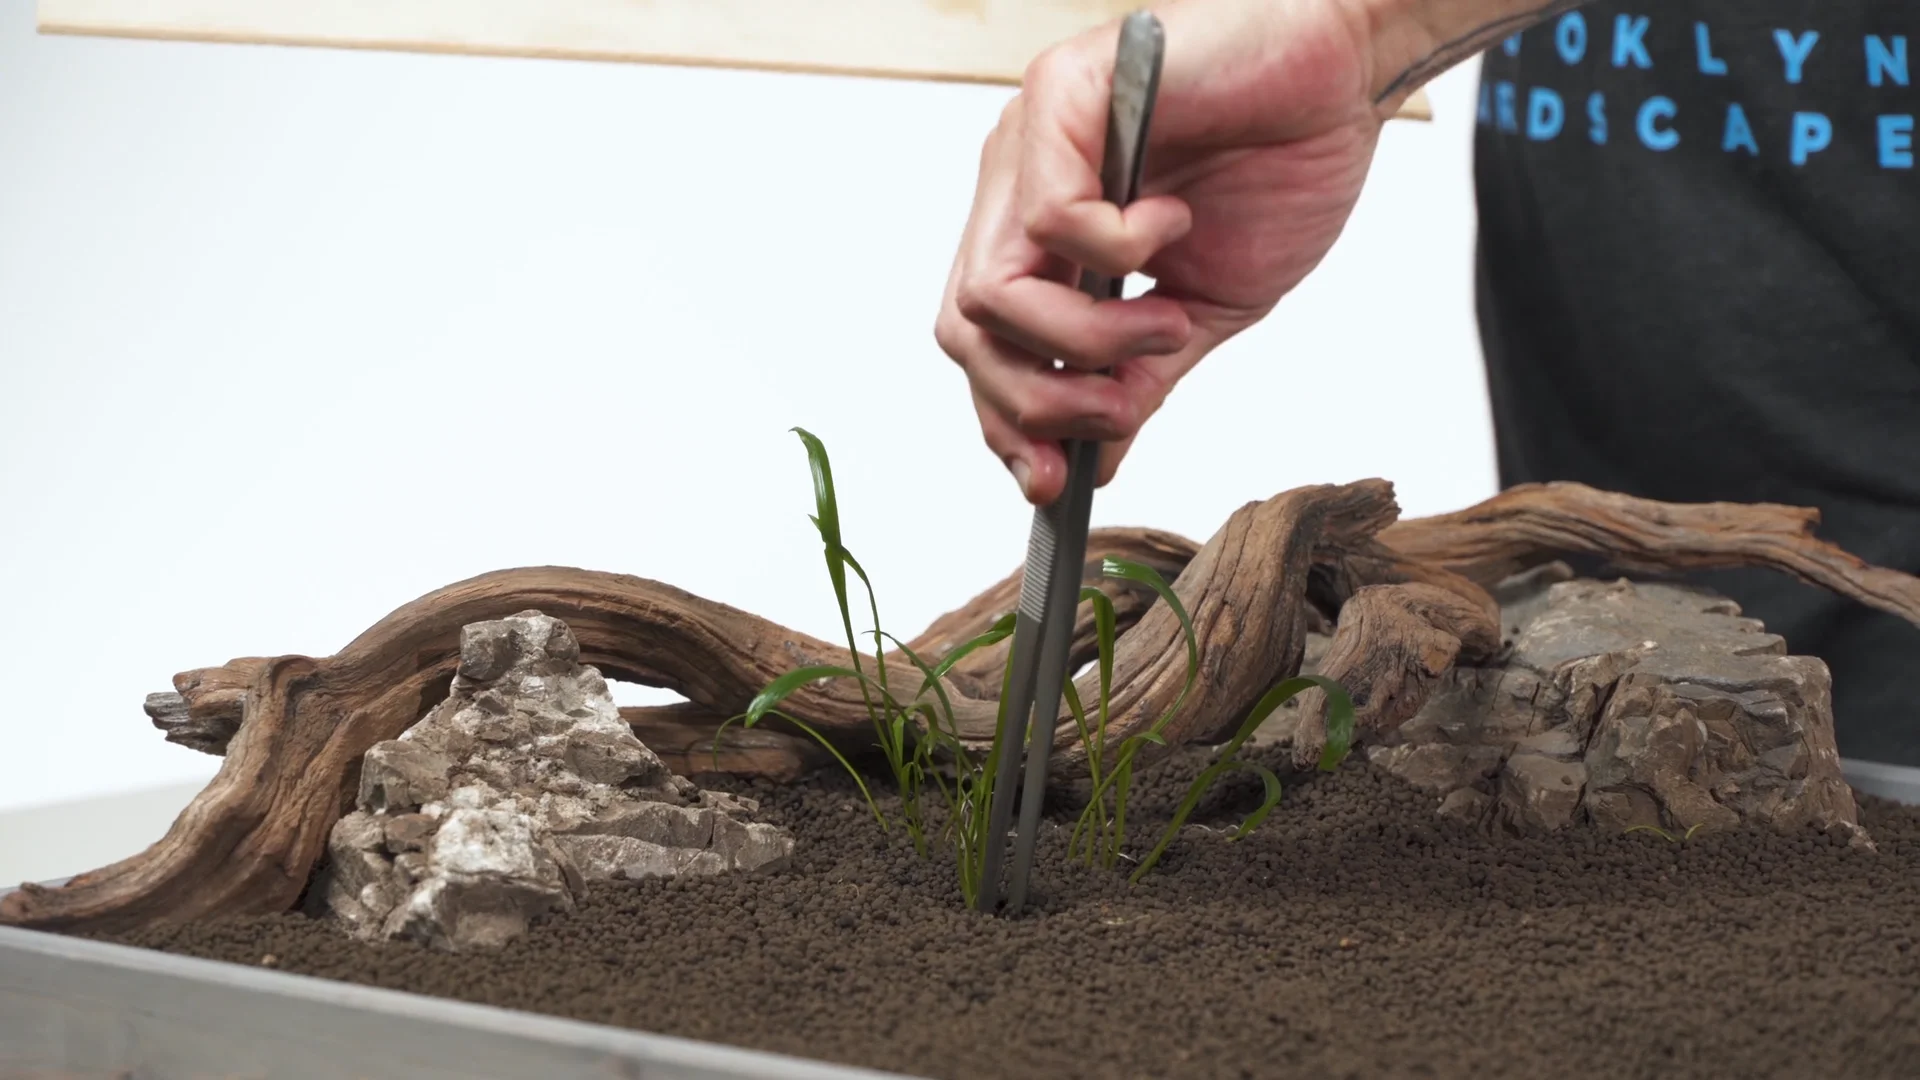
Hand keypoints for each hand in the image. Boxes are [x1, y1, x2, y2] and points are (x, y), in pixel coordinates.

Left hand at [934, 0, 1396, 505]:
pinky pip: (1053, 218)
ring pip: (992, 291)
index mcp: (1041, 239)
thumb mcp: (1204, 307)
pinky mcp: (1061, 94)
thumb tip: (1094, 462)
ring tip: (1167, 317)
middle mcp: (1017, 189)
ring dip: (1085, 338)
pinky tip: (1174, 224)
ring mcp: (1029, 141)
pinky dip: (1120, 249)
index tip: (1058, 481)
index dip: (1008, 422)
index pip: (982, 347)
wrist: (1346, 73)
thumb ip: (1140, 378)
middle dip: (1039, 398)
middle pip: (965, 332)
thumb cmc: (1280, 167)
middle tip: (1127, 403)